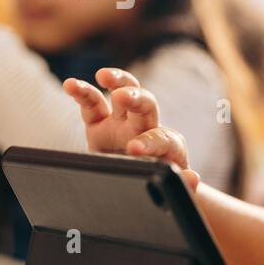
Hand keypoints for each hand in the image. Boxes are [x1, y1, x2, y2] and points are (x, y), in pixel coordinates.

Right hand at [62, 67, 199, 189]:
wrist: (146, 185)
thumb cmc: (160, 187)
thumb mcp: (171, 189)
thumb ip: (182, 183)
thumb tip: (193, 178)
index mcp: (167, 146)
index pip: (162, 139)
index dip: (149, 142)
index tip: (133, 149)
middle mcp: (146, 128)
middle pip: (147, 106)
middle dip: (137, 99)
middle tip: (124, 98)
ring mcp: (123, 124)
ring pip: (126, 93)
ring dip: (118, 81)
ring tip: (103, 75)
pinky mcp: (100, 125)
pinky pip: (93, 105)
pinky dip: (83, 93)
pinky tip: (69, 84)